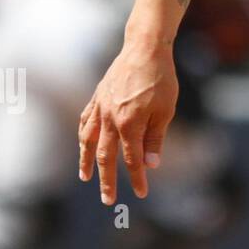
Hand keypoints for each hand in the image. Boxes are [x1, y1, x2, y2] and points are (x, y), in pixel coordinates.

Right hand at [78, 40, 178, 204]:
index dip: (137, 178)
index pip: (132, 160)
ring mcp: (100, 108)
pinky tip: (83, 143)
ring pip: (88, 141)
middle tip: (107, 200)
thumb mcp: (166, 110)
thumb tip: (150, 164)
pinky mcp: (97, 97)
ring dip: (86, 161)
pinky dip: (83, 135)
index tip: (142, 193)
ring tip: (85, 177)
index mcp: (129, 124)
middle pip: (106, 157)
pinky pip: (85, 121)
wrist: (145, 49)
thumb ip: (155, 138)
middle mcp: (110, 119)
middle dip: (107, 180)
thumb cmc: (161, 80)